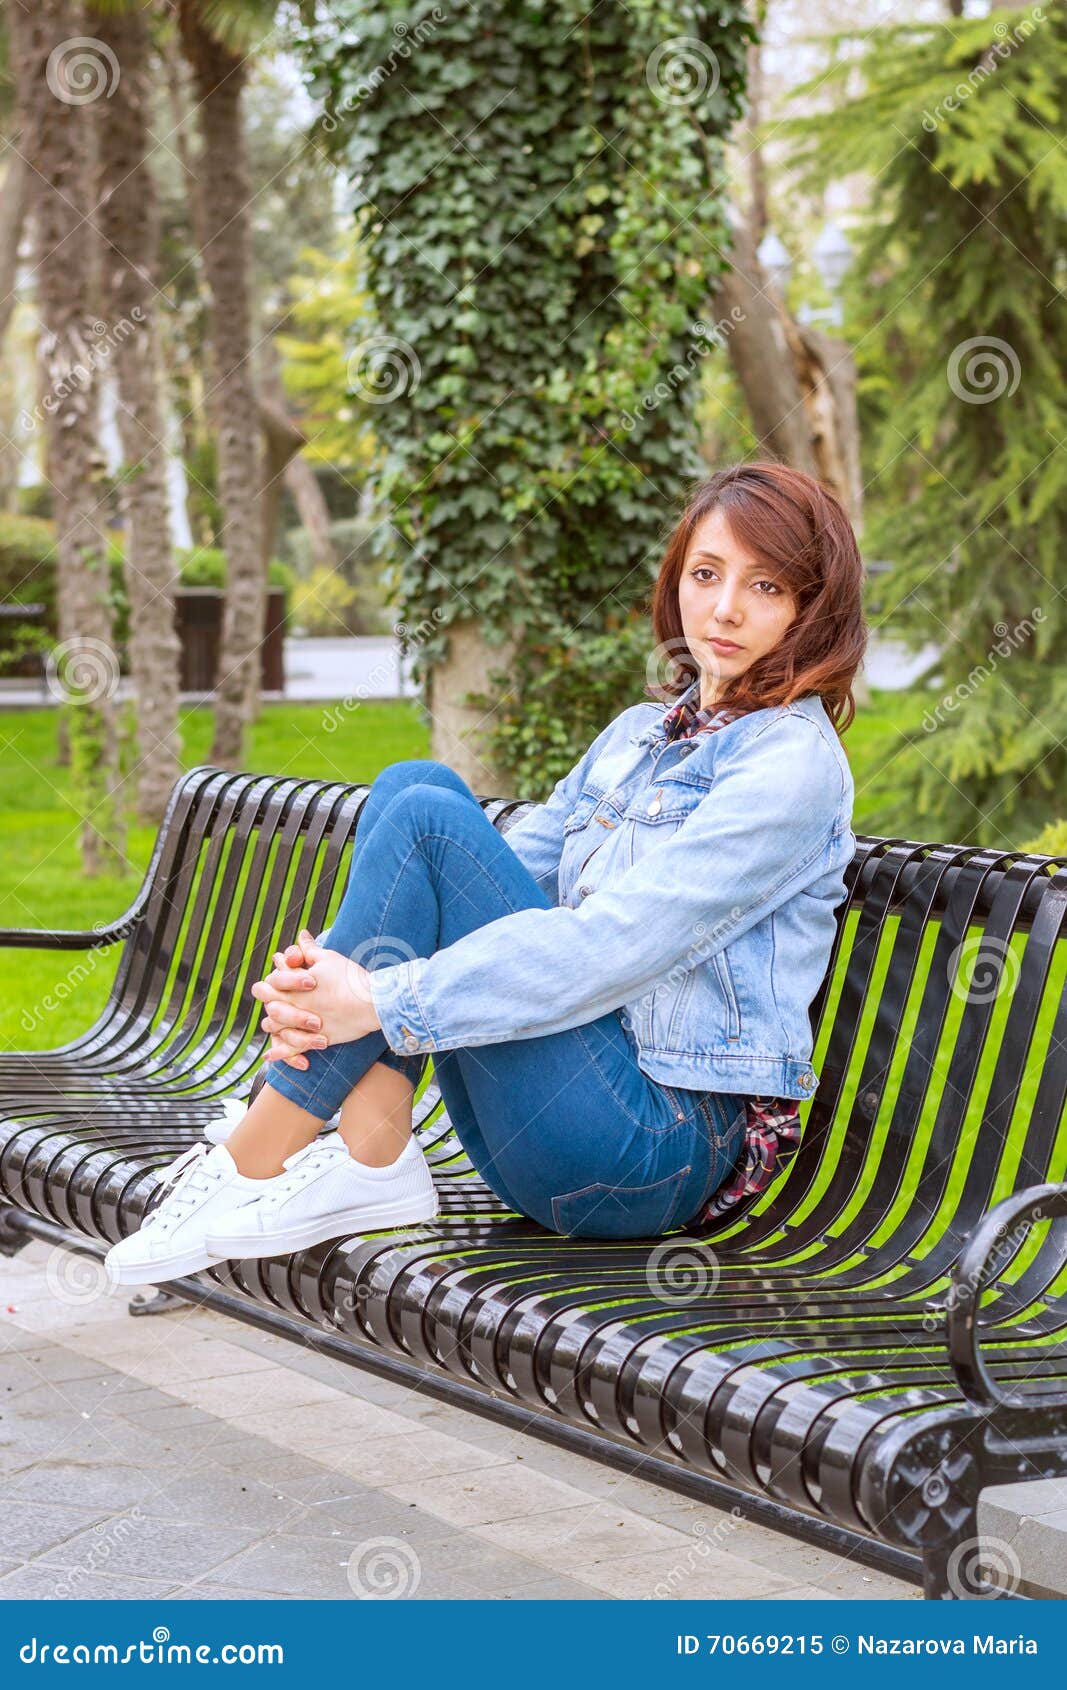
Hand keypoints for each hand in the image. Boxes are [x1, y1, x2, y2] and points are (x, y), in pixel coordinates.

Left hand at [252, 929, 381, 1068]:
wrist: (370, 1003)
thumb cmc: (349, 978)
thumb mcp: (328, 958)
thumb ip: (309, 949)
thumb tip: (302, 934)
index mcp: (293, 985)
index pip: (271, 981)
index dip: (274, 977)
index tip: (281, 974)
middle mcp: (293, 1006)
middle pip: (268, 1004)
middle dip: (268, 999)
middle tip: (272, 998)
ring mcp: (301, 1025)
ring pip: (274, 1026)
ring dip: (272, 1023)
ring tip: (272, 1023)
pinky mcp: (312, 1040)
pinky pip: (289, 1049)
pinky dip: (278, 1053)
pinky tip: (269, 1056)